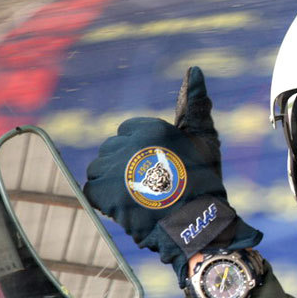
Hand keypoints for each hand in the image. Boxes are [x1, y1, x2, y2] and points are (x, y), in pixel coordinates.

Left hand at [84, 67, 261, 283]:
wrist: (198, 227)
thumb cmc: (205, 184)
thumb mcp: (204, 141)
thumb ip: (196, 105)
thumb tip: (195, 70)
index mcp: (151, 129)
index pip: (127, 132)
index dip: (143, 153)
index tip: (160, 169)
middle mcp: (128, 144)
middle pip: (112, 151)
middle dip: (126, 168)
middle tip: (152, 187)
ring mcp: (113, 169)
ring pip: (99, 170)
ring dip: (114, 185)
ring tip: (139, 199)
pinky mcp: (101, 192)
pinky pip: (92, 191)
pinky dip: (106, 201)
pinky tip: (128, 207)